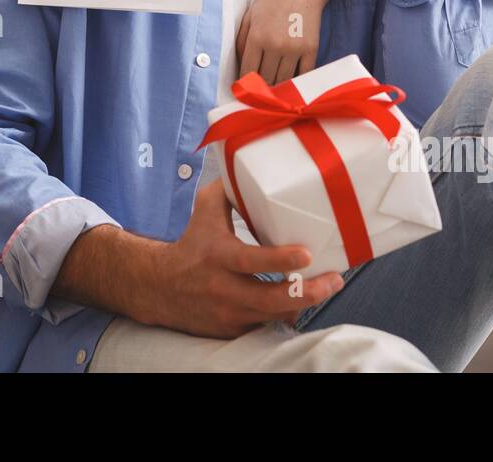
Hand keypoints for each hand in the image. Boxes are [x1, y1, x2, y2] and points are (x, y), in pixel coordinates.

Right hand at [139, 181, 344, 337]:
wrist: (159, 286)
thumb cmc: (191, 242)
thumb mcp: (205, 210)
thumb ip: (231, 189)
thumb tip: (252, 162)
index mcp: (219, 255)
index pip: (252, 261)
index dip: (281, 260)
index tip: (307, 254)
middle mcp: (223, 287)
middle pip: (271, 299)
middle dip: (307, 292)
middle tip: (334, 279)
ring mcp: (228, 313)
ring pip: (274, 315)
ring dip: (302, 303)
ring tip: (325, 287)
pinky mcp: (231, 330)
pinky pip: (265, 326)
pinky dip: (283, 315)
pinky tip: (299, 303)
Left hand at [236, 0, 325, 84]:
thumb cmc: (273, 2)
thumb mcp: (250, 16)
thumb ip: (241, 41)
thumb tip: (240, 67)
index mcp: (257, 37)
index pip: (248, 70)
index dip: (245, 83)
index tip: (245, 90)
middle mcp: (275, 45)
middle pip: (266, 79)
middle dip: (261, 88)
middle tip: (260, 93)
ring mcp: (294, 49)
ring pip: (284, 80)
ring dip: (278, 88)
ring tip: (274, 91)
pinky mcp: (311, 50)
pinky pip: (303, 75)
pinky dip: (297, 83)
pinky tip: (292, 85)